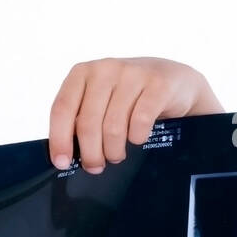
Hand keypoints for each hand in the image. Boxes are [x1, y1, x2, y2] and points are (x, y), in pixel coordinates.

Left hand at [48, 57, 223, 172]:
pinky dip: (136, 138)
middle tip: (95, 167)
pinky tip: (137, 140)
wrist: (176, 82)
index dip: (59, 139)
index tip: (62, 163)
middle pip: (87, 123)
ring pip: (113, 127)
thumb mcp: (102, 101)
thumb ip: (82, 119)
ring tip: (116, 156)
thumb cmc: (131, 96)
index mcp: (83, 73)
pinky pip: (140, 122)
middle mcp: (105, 69)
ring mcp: (132, 74)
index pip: (62, 108)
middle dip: (90, 153)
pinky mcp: (158, 84)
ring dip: (113, 150)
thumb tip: (66, 157)